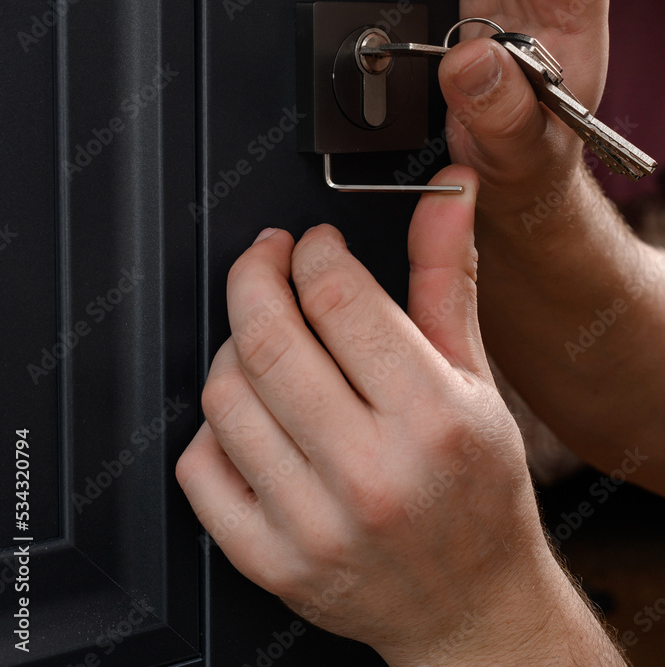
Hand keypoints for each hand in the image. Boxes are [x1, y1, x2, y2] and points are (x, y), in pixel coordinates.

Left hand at [176, 168, 617, 665]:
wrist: (471, 607)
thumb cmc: (479, 490)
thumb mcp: (476, 376)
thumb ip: (446, 279)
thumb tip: (448, 195)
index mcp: (431, 418)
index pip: (336, 296)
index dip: (313, 249)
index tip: (315, 244)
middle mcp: (369, 473)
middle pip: (265, 337)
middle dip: (254, 274)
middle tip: (267, 260)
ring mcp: (312, 524)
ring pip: (225, 396)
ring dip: (234, 346)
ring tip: (266, 340)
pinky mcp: (271, 561)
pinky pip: (201, 468)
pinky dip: (215, 426)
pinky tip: (251, 415)